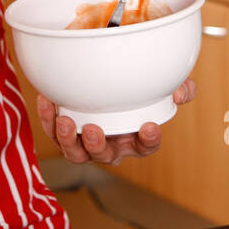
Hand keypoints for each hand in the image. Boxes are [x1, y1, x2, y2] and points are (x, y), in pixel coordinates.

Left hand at [36, 79, 196, 165]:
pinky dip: (48, 118)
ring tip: (65, 121)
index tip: (149, 127)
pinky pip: (53, 132)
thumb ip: (180, 86)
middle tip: (95, 130)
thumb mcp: (162, 83)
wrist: (105, 73)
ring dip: (69, 140)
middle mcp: (111, 143)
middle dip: (99, 146)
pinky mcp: (64, 131)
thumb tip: (181, 93)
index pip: (146, 145)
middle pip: (105, 155)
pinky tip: (46, 100)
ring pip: (76, 152)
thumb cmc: (136, 85)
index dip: (148, 140)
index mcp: (135, 137)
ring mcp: (87, 140)